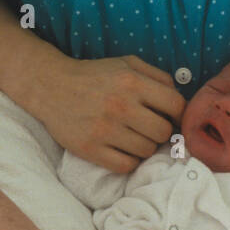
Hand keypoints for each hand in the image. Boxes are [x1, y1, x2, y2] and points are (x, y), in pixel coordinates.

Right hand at [37, 55, 185, 172]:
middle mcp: (120, 106)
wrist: (50, 87)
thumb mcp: (126, 64)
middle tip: (148, 128)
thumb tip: (178, 100)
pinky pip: (126, 165)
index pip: (175, 105)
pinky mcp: (90, 149)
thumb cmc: (94, 76)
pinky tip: (122, 149)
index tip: (169, 117)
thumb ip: (157, 76)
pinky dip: (129, 160)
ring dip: (143, 146)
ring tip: (131, 136)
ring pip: (146, 151)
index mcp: (132, 82)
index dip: (178, 113)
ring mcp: (105, 130)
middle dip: (159, 131)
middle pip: (163, 132)